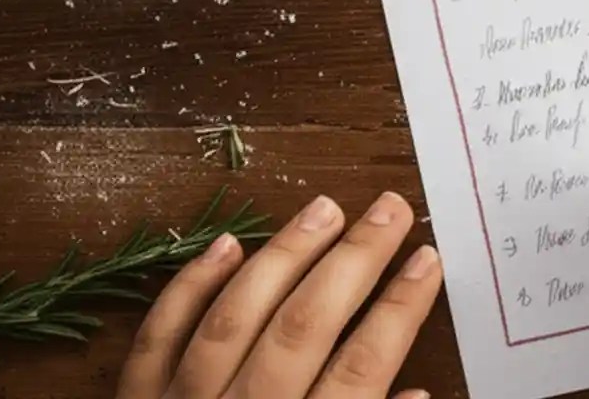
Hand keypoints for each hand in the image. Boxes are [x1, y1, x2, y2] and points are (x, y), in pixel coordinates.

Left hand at [115, 192, 442, 398]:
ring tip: (325, 208)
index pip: (361, 367)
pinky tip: (226, 244)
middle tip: (391, 208)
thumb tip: (419, 397)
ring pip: (236, 318)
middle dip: (355, 262)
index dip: (400, 308)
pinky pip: (158, 338)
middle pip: (305, 327)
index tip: (430, 258)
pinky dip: (188, 288)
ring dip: (284, 256)